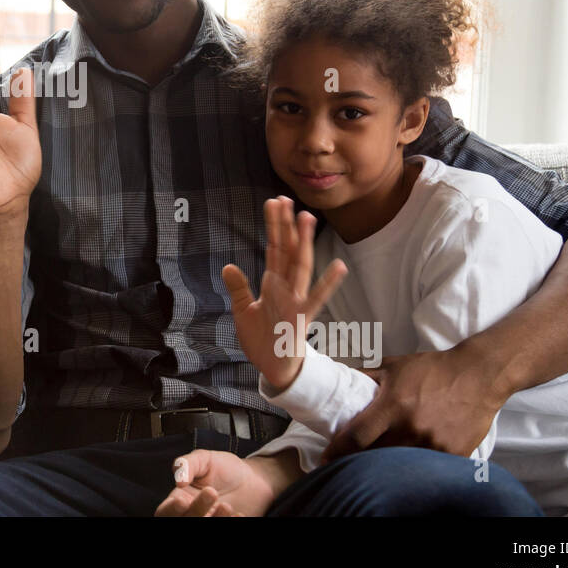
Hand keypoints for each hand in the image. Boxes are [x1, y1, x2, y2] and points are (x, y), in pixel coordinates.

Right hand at [155, 450, 285, 516]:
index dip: (170, 509)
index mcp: (180, 499)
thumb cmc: (224, 468)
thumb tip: (178, 481)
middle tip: (212, 492)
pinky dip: (229, 523)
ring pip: (203, 527)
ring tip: (227, 505)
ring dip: (215, 519)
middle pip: (186, 520)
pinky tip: (239, 514)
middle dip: (197, 509)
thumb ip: (187, 464)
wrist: (253, 480)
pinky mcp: (225, 526)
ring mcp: (209, 521)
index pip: (165, 511)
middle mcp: (192, 515)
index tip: (182, 500)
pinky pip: (223, 529)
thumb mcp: (204, 458)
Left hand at [223, 196, 346, 390]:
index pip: (274, 248)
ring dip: (303, 243)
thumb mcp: (244, 311)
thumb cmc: (261, 339)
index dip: (274, 226)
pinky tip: (340, 266)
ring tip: (306, 219)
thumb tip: (228, 266)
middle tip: (285, 199)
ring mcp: (297, 301)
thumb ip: (239, 288)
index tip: (274, 202)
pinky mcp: (301, 318)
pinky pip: (316, 299)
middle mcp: (288, 287)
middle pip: (287, 250)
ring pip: (301, 266)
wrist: (274, 369)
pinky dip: (328, 284)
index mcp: (274, 284)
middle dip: (286, 226)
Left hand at [321, 346, 503, 461]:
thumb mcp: (395, 366)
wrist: (479, 375)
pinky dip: (416, 462)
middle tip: (352, 457)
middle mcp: (411, 428)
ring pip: (399, 463)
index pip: (356, 436)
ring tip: (382, 454)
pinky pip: (426, 466)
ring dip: (387, 461)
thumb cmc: (434, 369)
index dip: (337, 451)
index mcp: (393, 406)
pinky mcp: (452, 454)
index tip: (326, 459)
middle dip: (361, 457)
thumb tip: (342, 382)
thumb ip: (367, 378)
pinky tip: (412, 454)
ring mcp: (433, 444)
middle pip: (375, 455)